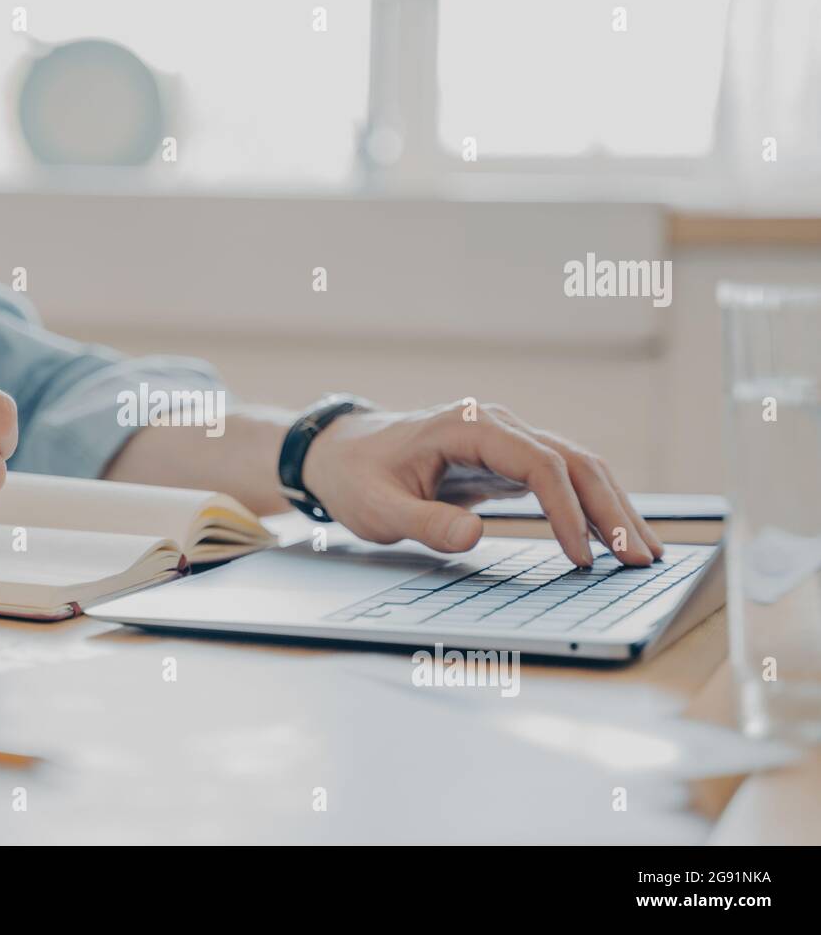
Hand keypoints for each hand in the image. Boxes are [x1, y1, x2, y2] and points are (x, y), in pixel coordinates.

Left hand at [301, 400, 662, 566]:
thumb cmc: (357, 477)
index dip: (565, 510)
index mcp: (467, 426)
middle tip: (642, 560)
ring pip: (576, 467)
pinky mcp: (507, 461)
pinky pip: (560, 480)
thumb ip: (424, 522)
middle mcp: (497, 425)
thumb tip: (474, 537)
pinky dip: (590, 507)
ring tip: (645, 553)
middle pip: (573, 460)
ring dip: (612, 507)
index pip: (537, 463)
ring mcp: (506, 440)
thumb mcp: (377, 508)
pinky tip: (611, 537)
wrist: (341, 452)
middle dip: (611, 509)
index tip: (582, 557)